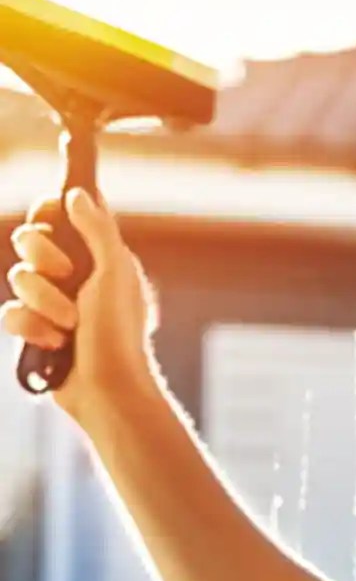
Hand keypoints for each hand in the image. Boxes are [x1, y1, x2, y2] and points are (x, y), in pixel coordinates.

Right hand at [2, 189, 158, 417]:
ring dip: (42, 302)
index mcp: (99, 255)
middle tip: (64, 274)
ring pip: (17, 277)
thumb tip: (77, 192)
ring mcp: (52, 301)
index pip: (64, 214)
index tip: (49, 212)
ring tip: (69, 323)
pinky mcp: (34, 328)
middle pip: (30, 239)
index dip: (51, 209)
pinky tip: (53, 342)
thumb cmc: (119, 332)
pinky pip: (9, 313)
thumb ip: (98, 231)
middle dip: (42, 256)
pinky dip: (30, 328)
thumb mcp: (114, 274)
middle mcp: (75, 274)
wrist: (106, 389)